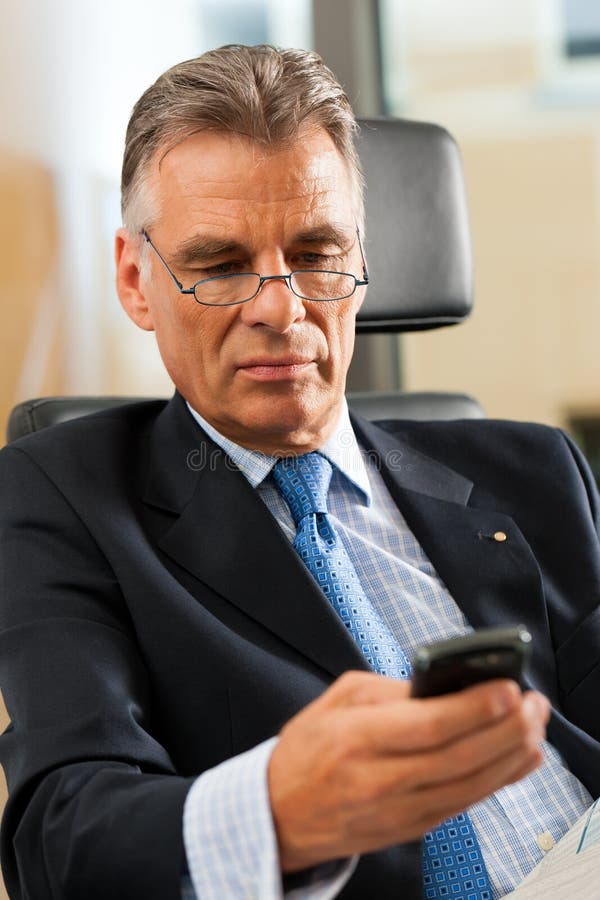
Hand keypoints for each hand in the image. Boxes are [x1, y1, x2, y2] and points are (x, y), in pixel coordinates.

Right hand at [268, 671, 549, 872]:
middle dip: (505, 730)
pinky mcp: (410, 829)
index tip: (507, 689)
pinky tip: (519, 759)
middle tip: (533, 704)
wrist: (280, 812)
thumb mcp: (337, 699)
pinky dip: (498, 782)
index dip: (473, 708)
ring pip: (468, 787)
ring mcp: (396, 811)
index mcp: (355, 739)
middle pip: (457, 758)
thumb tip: (443, 685)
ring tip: (535, 727)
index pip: (427, 726)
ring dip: (510, 757)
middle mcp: (378, 780)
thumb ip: (389, 689)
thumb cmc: (309, 748)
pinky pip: (463, 805)